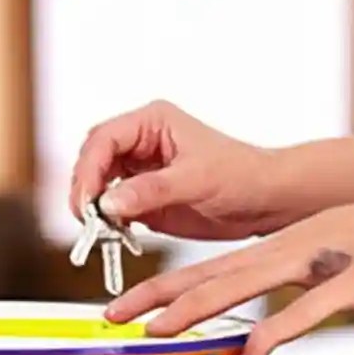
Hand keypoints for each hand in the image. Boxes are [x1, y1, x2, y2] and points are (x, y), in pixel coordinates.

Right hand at [70, 100, 293, 239]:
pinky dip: (106, 221)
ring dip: (92, 206)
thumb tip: (108, 202)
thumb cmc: (244, 176)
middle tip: (86, 216)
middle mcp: (140, 143)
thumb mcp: (197, 180)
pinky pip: (111, 207)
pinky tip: (112, 232)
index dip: (90, 168)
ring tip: (99, 227)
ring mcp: (138, 171)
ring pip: (96, 184)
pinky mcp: (141, 197)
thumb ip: (150, 191)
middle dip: (85, 187)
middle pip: (92, 159)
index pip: (104, 139)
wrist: (268, 203)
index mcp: (151, 123)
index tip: (87, 198)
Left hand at [105, 186, 353, 354]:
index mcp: (275, 250)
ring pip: (242, 286)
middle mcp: (283, 253)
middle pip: (207, 276)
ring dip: (194, 310)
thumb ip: (292, 290)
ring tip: (156, 331)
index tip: (125, 306)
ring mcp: (315, 266)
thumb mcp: (326, 262)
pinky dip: (272, 335)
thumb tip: (259, 325)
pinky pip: (306, 312)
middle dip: (155, 297)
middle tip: (113, 318)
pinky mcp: (352, 284)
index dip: (160, 288)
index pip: (205, 270)